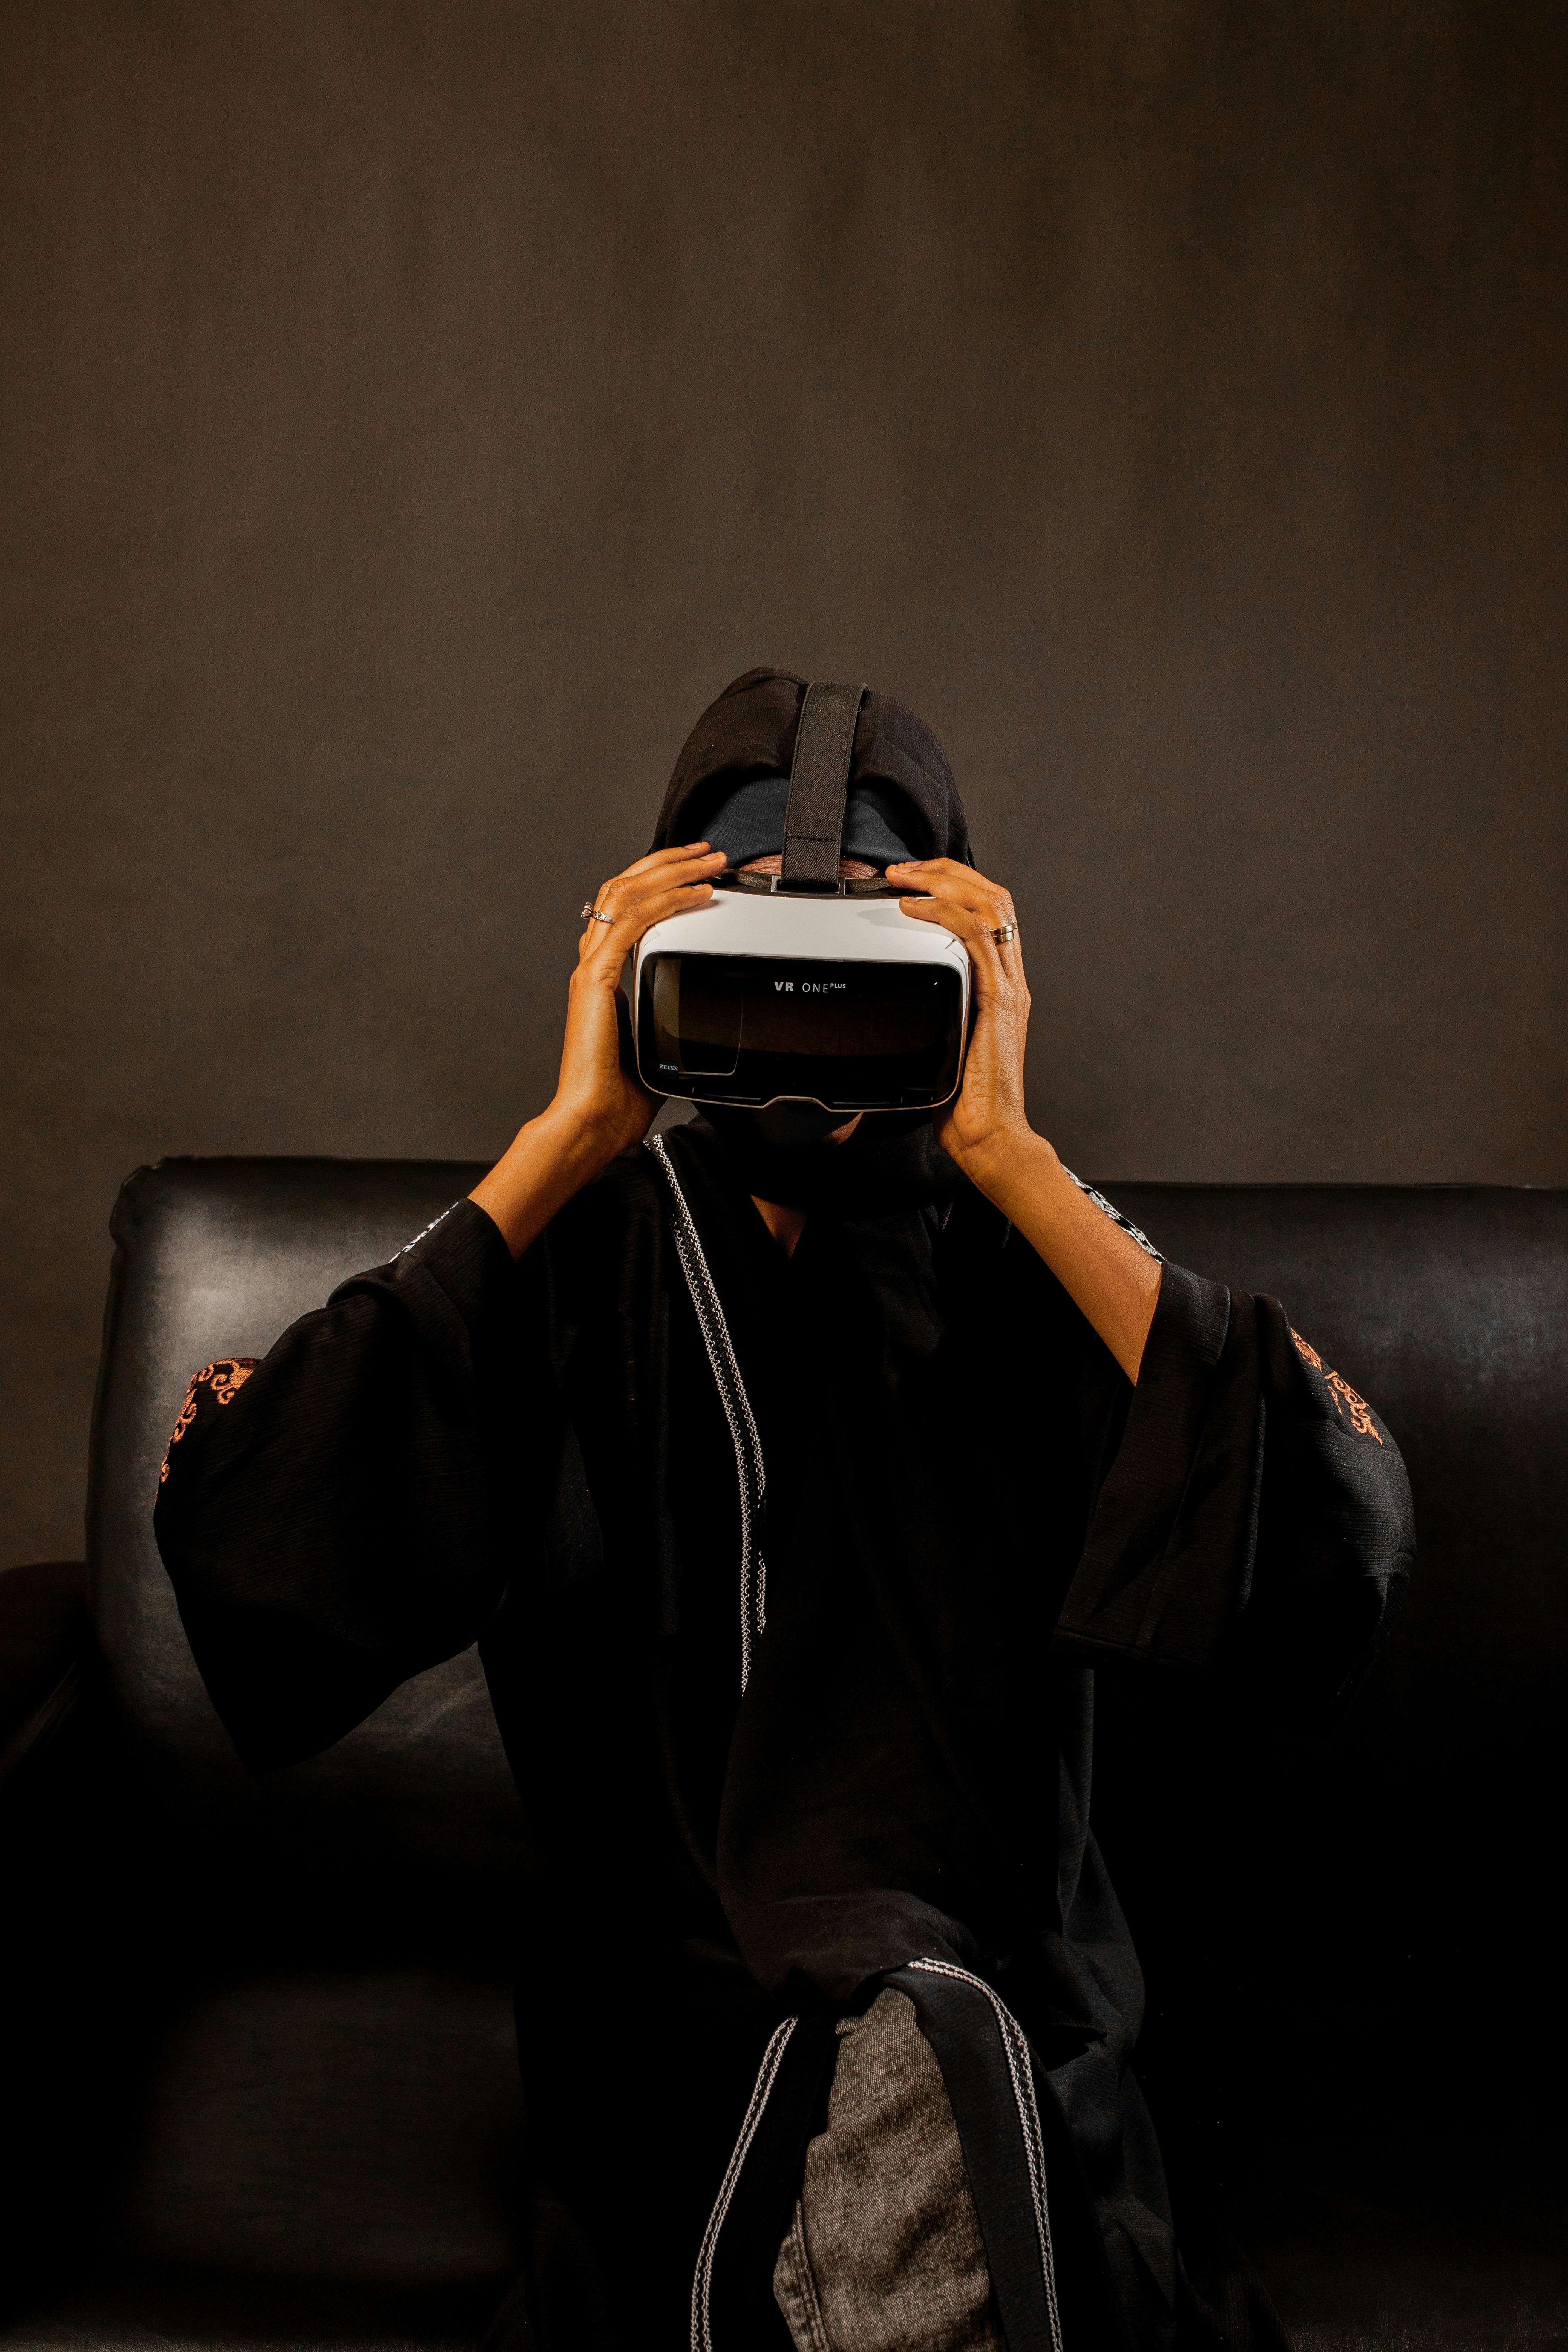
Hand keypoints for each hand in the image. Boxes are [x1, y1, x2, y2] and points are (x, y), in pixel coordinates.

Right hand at [554, 842, 726, 1157]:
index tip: (695, 872)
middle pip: (624, 888)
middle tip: (706, 852)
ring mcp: (591, 967)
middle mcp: (593, 962)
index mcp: (603, 973)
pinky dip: (667, 902)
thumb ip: (666, 1015)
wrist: (593, 1118)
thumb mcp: (655, 1041)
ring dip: (671, 872)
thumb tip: (695, 1013)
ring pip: (626, 894)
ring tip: (707, 863)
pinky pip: (632, 923)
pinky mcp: (595, 978)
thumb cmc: (619, 1093)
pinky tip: (695, 896)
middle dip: (668, 863)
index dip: (659, 880)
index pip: (626, 906)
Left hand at [886, 857, 1031, 1178]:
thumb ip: (931, 1013)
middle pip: (993, 897)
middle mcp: (1010, 979)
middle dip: (947, 872)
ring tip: (906, 877)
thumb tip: (896, 1003)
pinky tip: (915, 909)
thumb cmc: (964, 1101)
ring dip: (944, 882)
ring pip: (989, 908)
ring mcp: (1009, 988)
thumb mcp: (942, 1042)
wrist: (990, 1135)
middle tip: (905, 868)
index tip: (915, 879)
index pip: (988, 913)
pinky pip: (976, 940)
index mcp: (1000, 985)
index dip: (955, 884)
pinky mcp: (1000, 1002)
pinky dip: (944, 915)